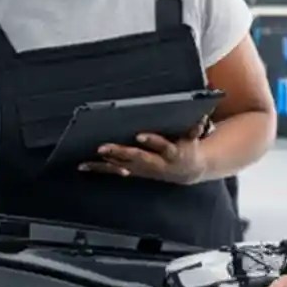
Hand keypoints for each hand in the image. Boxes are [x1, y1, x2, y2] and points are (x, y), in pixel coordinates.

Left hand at [80, 119, 207, 184]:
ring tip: (90, 156)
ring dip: (105, 162)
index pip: (162, 146)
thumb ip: (196, 127)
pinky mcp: (133, 171)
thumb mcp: (195, 138)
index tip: (140, 136)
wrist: (187, 171)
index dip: (151, 141)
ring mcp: (142, 169)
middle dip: (120, 152)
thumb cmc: (188, 147)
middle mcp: (155, 164)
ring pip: (122, 166)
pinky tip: (83, 165)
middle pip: (136, 158)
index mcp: (171, 153)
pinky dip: (99, 168)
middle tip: (104, 147)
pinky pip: (114, 171)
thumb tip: (203, 115)